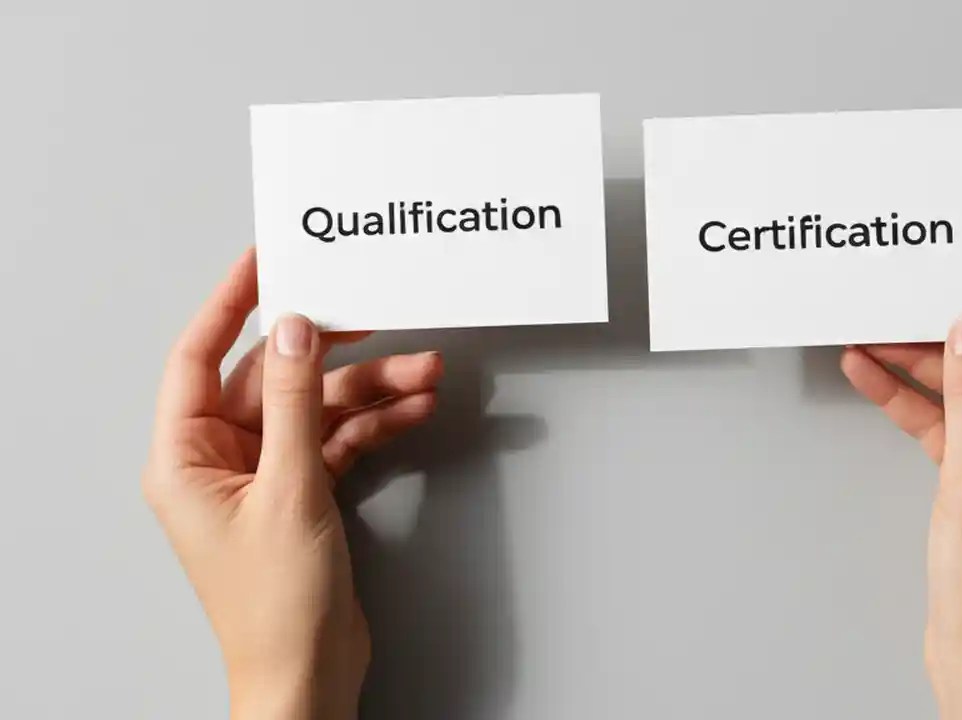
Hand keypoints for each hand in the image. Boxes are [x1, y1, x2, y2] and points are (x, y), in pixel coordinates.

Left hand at [142, 249, 442, 719]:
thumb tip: (291, 330)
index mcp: (185, 458)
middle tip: (374, 314)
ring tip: (421, 372)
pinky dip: (373, 425)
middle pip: (272, 380)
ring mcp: (262, 477)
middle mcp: (218, 462)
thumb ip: (292, 404)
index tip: (264, 260)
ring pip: (314, 409)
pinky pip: (335, 440)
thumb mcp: (289, 490)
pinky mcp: (301, 493)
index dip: (230, 303)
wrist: (308, 676)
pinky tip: (410, 409)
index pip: (199, 357)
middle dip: (333, 353)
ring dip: (368, 390)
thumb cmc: (276, 608)